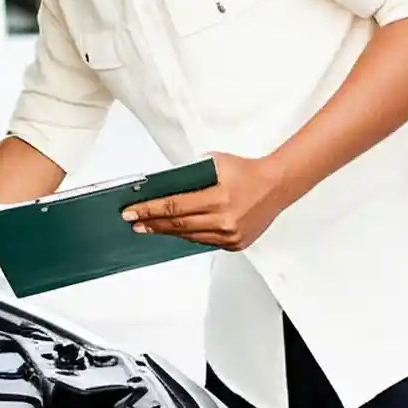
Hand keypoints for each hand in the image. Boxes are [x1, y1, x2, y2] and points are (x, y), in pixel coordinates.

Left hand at [120, 152, 295, 250]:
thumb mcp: (214, 163)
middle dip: (151, 224)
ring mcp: (231, 235)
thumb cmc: (246, 170)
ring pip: (190, 236)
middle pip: (178, 225)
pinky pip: (205, 241)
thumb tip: (163, 187)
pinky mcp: (236, 243)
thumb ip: (190, 175)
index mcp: (218, 198)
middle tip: (133, 223)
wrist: (277, 185)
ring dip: (167, 232)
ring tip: (149, 228)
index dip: (148, 211)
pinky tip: (174, 231)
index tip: (130, 213)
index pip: (173, 206)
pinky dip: (189, 235)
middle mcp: (224, 219)